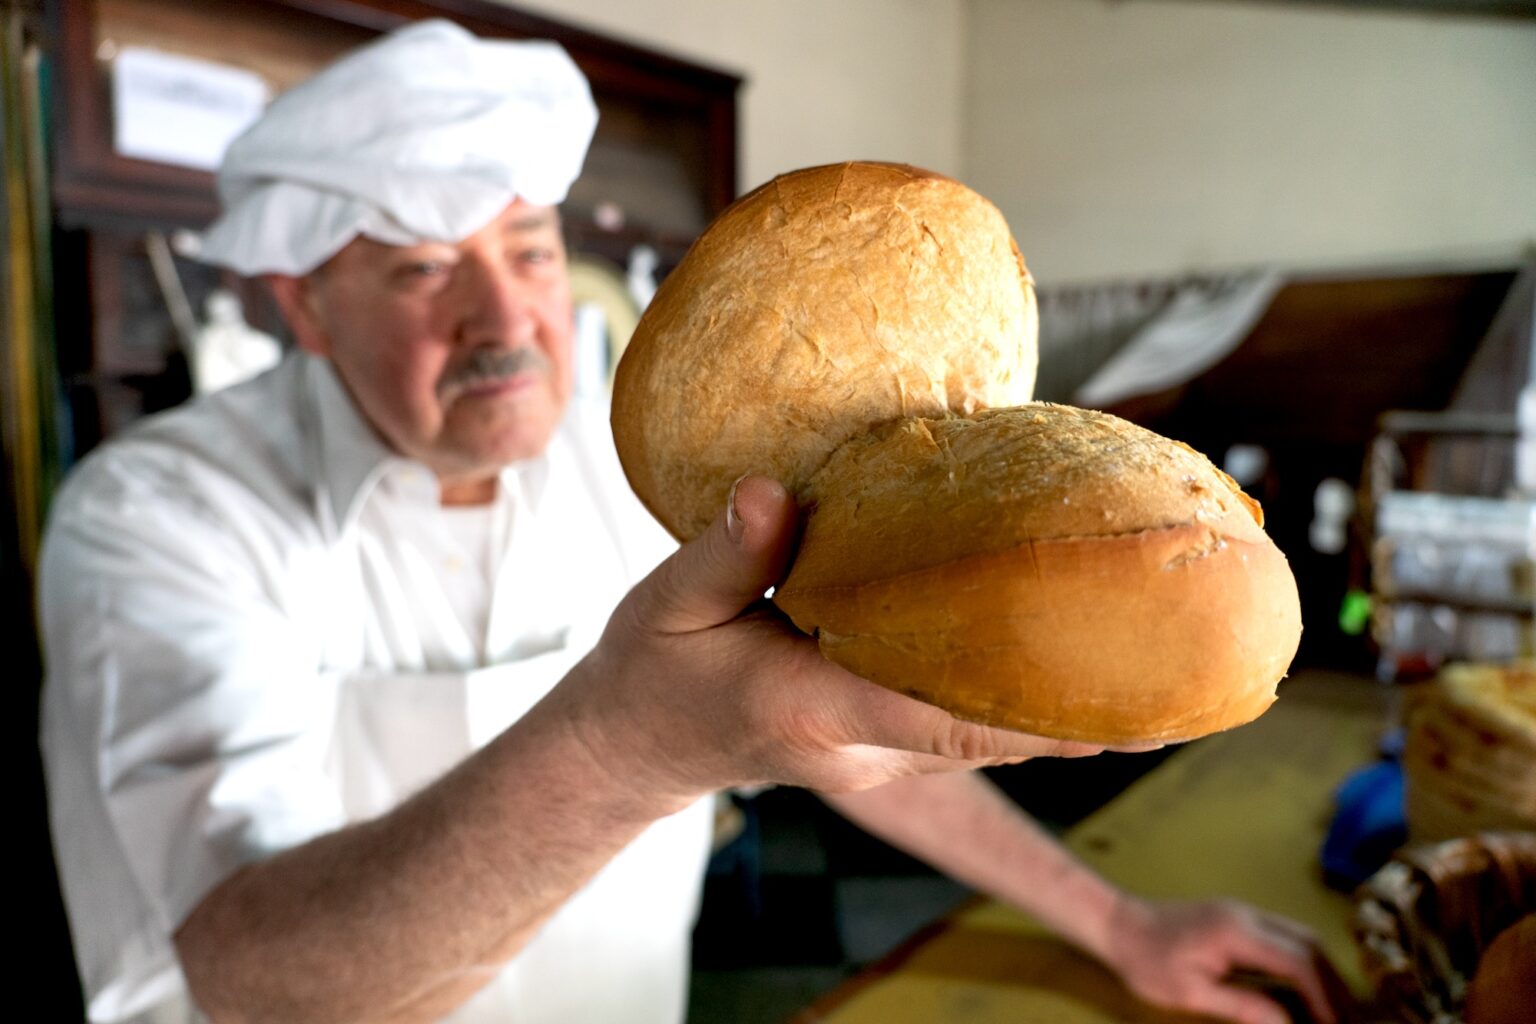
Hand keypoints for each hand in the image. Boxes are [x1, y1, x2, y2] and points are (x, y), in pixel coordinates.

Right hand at [564, 475, 1116, 802]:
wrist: (635, 742)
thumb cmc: (654, 670)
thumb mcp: (667, 606)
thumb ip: (724, 554)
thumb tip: (774, 494)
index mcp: (813, 712)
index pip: (942, 720)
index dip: (1039, 718)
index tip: (1125, 707)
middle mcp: (863, 749)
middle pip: (996, 740)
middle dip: (1091, 721)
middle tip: (1188, 687)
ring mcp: (878, 758)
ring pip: (993, 741)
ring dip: (1073, 718)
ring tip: (1164, 677)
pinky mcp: (884, 745)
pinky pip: (970, 729)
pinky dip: (1029, 708)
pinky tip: (1083, 671)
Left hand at [1102, 896, 1351, 1023]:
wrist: (1119, 924)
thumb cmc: (1146, 961)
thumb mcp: (1190, 992)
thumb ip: (1242, 1006)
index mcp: (1234, 932)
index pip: (1297, 961)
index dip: (1324, 997)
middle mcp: (1247, 915)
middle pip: (1310, 946)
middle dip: (1335, 987)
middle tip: (1350, 1023)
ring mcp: (1246, 913)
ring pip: (1303, 939)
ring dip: (1326, 975)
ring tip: (1338, 1013)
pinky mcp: (1242, 920)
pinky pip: (1288, 938)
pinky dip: (1308, 965)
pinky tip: (1313, 992)